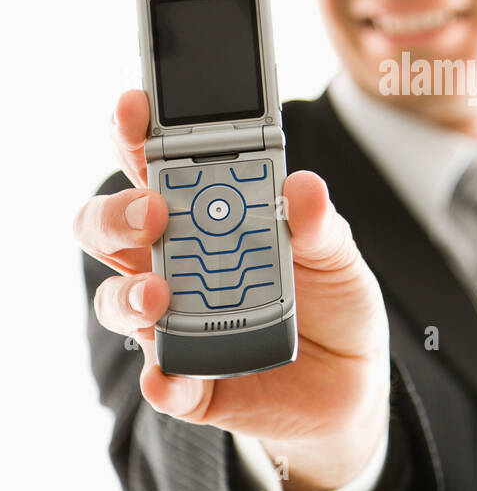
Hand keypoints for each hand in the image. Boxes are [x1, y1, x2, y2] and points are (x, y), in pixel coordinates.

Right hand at [74, 89, 390, 490]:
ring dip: (128, 293)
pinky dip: (164, 381)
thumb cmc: (331, 298)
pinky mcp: (193, 381)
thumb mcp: (337, 252)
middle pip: (109, 228)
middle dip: (116, 213)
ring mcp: (175, 323)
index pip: (152, 165)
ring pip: (117, 301)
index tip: (134, 106)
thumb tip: (303, 186)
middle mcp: (173, 264)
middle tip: (151, 211)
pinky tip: (170, 376)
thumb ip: (320, 222)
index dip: (134, 133)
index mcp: (203, 215)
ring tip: (159, 293)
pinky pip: (164, 384)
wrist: (353, 379)